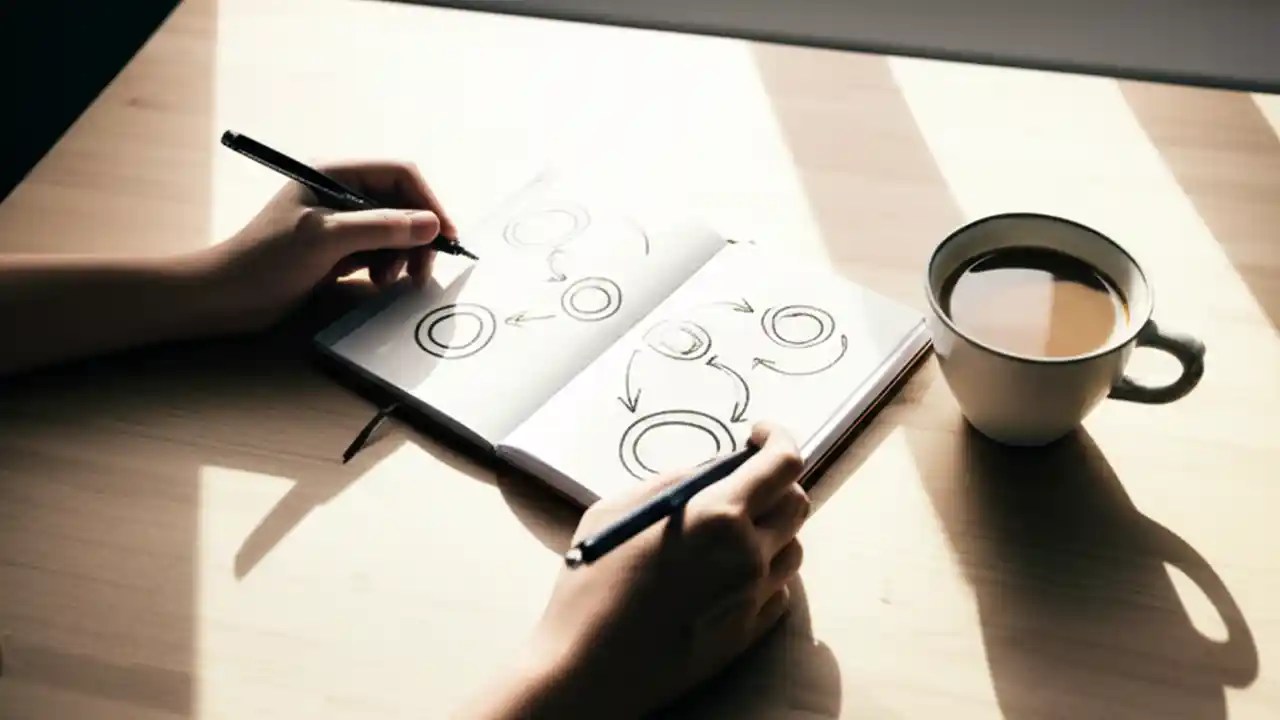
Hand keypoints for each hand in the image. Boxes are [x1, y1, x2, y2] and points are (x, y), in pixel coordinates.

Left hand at [203, 160, 458, 331]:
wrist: (227, 297)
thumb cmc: (267, 259)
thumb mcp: (326, 239)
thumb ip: (381, 228)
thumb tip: (432, 225)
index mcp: (335, 174)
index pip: (400, 175)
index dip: (428, 203)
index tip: (446, 237)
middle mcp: (341, 192)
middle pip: (402, 205)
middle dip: (416, 237)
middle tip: (420, 270)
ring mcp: (341, 222)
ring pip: (395, 232)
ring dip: (402, 256)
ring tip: (389, 280)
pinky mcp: (339, 249)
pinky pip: (380, 251)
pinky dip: (387, 266)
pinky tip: (377, 282)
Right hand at [459, 422, 810, 718]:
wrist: (588, 669)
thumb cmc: (591, 583)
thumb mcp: (619, 509)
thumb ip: (676, 481)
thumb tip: (715, 467)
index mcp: (716, 515)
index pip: (784, 463)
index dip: (779, 438)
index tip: (760, 434)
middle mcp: (747, 554)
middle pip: (797, 502)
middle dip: (775, 483)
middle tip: (742, 483)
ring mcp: (753, 598)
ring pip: (793, 547)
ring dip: (771, 529)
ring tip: (729, 532)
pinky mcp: (750, 632)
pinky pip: (779, 589)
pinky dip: (763, 571)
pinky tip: (725, 573)